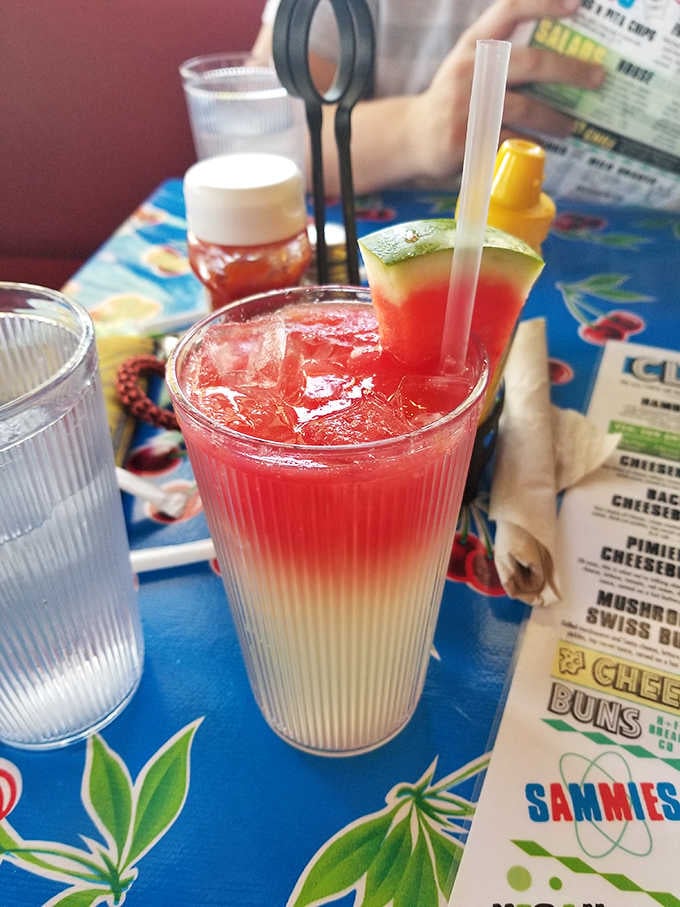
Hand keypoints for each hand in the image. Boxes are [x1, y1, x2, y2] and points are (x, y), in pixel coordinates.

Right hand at [408, 0, 604, 181]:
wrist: (412, 135)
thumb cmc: (451, 98)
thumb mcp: (468, 63)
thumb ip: (500, 53)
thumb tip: (557, 55)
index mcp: (473, 44)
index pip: (510, 9)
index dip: (544, 3)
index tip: (577, 4)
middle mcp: (472, 69)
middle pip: (531, 63)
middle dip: (570, 70)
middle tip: (597, 78)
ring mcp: (470, 105)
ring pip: (526, 107)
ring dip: (555, 117)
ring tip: (571, 126)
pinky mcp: (469, 138)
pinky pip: (510, 139)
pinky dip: (530, 143)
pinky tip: (540, 146)